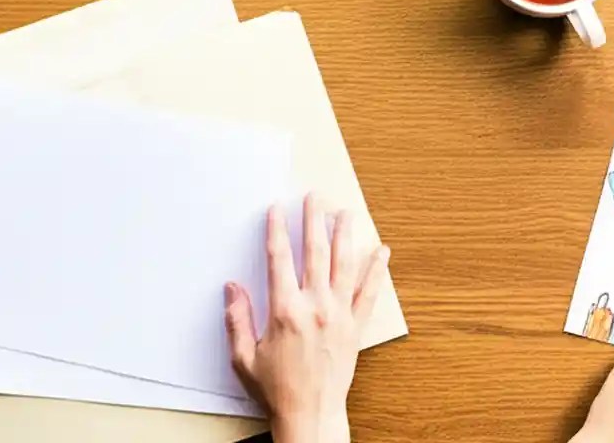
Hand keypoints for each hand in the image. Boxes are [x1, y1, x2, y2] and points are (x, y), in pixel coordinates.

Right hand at [224, 196, 389, 442]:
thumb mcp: (243, 357)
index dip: (277, 231)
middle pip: (315, 252)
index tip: (276, 210)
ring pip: (345, 264)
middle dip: (313, 220)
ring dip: (345, 235)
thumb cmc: (276, 389)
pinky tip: (381, 251)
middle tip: (314, 198)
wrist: (310, 415)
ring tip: (346, 212)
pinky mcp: (356, 327)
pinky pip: (369, 292)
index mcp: (285, 311)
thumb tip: (232, 288)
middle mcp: (315, 307)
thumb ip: (237, 319)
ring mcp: (339, 315)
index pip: (279, 259)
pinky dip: (376, 270)